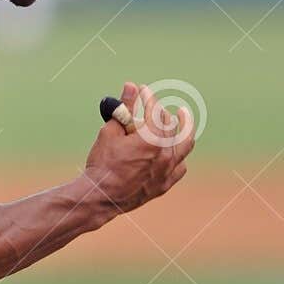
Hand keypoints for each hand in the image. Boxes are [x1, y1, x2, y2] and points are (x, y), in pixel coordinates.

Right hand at [82, 82, 194, 213]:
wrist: (100, 197)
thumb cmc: (102, 164)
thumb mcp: (110, 132)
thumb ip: (124, 108)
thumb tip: (131, 86)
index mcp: (152, 139)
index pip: (155, 111)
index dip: (148, 97)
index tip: (142, 90)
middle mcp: (165, 155)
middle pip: (170, 124)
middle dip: (159, 111)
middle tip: (151, 105)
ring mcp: (167, 171)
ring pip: (184, 144)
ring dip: (183, 128)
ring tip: (182, 116)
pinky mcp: (164, 185)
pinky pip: (180, 166)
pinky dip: (178, 155)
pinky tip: (174, 149)